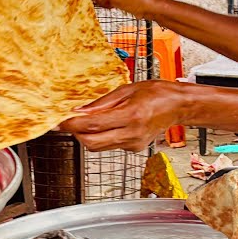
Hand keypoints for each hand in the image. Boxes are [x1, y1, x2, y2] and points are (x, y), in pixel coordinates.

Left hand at [59, 80, 182, 150]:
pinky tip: (107, 125)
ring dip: (87, 136)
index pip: (93, 126)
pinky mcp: (134, 149)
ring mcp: (133, 144)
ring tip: (87, 122)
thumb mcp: (127, 89)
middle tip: (69, 122)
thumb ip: (102, 102)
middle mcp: (132, 134)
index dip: (72, 124)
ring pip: (98, 147)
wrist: (178, 106)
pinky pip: (110, 145)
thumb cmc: (157, 93)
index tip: (60, 121)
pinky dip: (102, 136)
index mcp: (131, 116)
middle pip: (92, 142)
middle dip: (76, 133)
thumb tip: (79, 111)